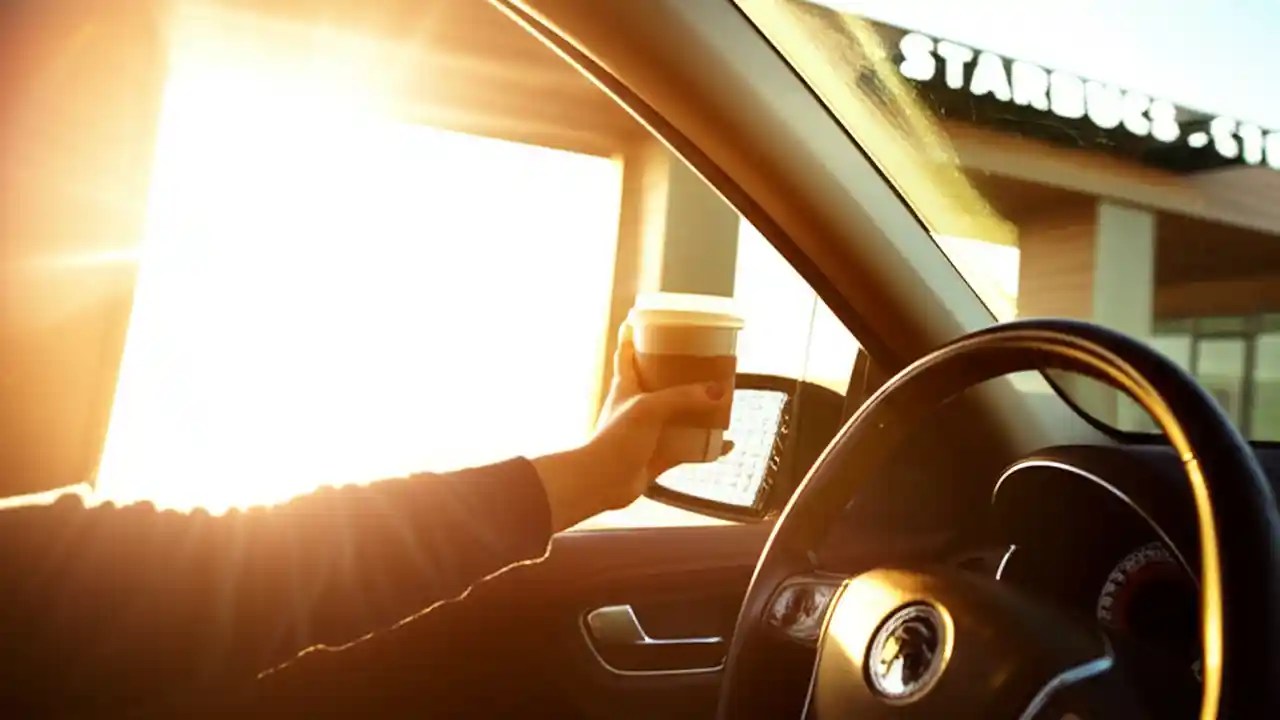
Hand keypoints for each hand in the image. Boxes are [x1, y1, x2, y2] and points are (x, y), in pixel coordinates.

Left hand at [533, 324, 731, 530]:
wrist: (600, 483)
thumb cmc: (614, 440)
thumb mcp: (649, 409)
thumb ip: (683, 398)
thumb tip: (718, 391)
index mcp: (626, 386)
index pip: (628, 352)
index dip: (634, 333)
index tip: (646, 318)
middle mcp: (636, 406)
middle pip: (658, 380)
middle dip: (679, 371)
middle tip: (704, 360)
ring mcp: (647, 432)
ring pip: (676, 414)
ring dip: (697, 408)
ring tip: (720, 399)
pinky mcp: (657, 456)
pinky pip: (686, 447)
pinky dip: (705, 445)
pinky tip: (724, 444)